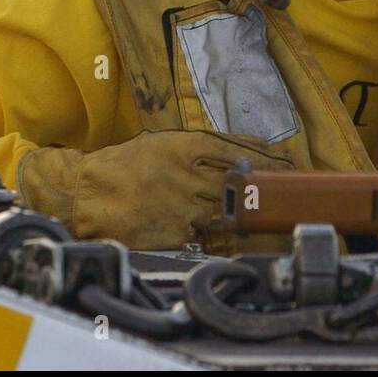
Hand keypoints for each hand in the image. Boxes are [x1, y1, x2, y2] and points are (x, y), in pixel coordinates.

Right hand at [21, 129, 293, 252]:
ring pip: (230, 209)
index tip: (286, 160)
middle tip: (291, 185)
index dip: (266, 156)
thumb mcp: (160, 143)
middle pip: (242, 180)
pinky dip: (218, 229)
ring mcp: (186, 206)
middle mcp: (191, 175)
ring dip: (249, 209)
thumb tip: (236, 152)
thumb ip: (197, 148)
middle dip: (267, 183)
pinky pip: (207, 231)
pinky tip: (229, 228)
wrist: (86, 197)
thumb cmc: (123, 166)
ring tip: (267, 208)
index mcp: (186, 147)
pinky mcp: (179, 233)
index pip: (238, 150)